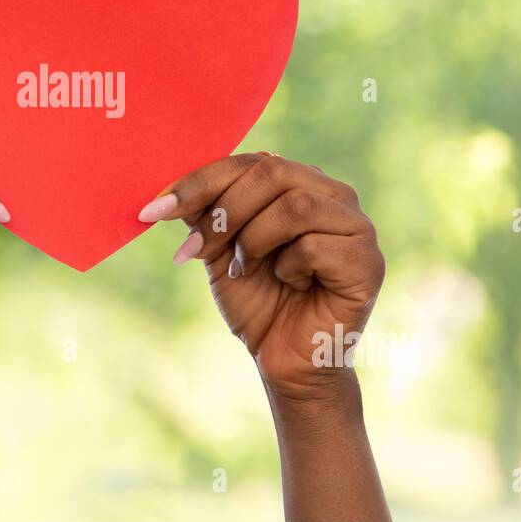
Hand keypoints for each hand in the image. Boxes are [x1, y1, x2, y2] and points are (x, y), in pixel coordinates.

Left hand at [139, 152, 384, 403]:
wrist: (286, 361)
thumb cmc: (258, 301)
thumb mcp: (219, 249)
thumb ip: (204, 211)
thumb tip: (170, 184)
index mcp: (300, 181)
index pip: (248, 160)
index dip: (197, 181)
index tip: (152, 210)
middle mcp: (333, 194)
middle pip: (273, 170)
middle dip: (225, 211)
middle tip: (199, 249)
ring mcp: (357, 226)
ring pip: (294, 205)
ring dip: (254, 240)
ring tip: (245, 268)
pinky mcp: (368, 262)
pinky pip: (314, 246)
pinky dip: (288, 267)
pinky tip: (291, 284)